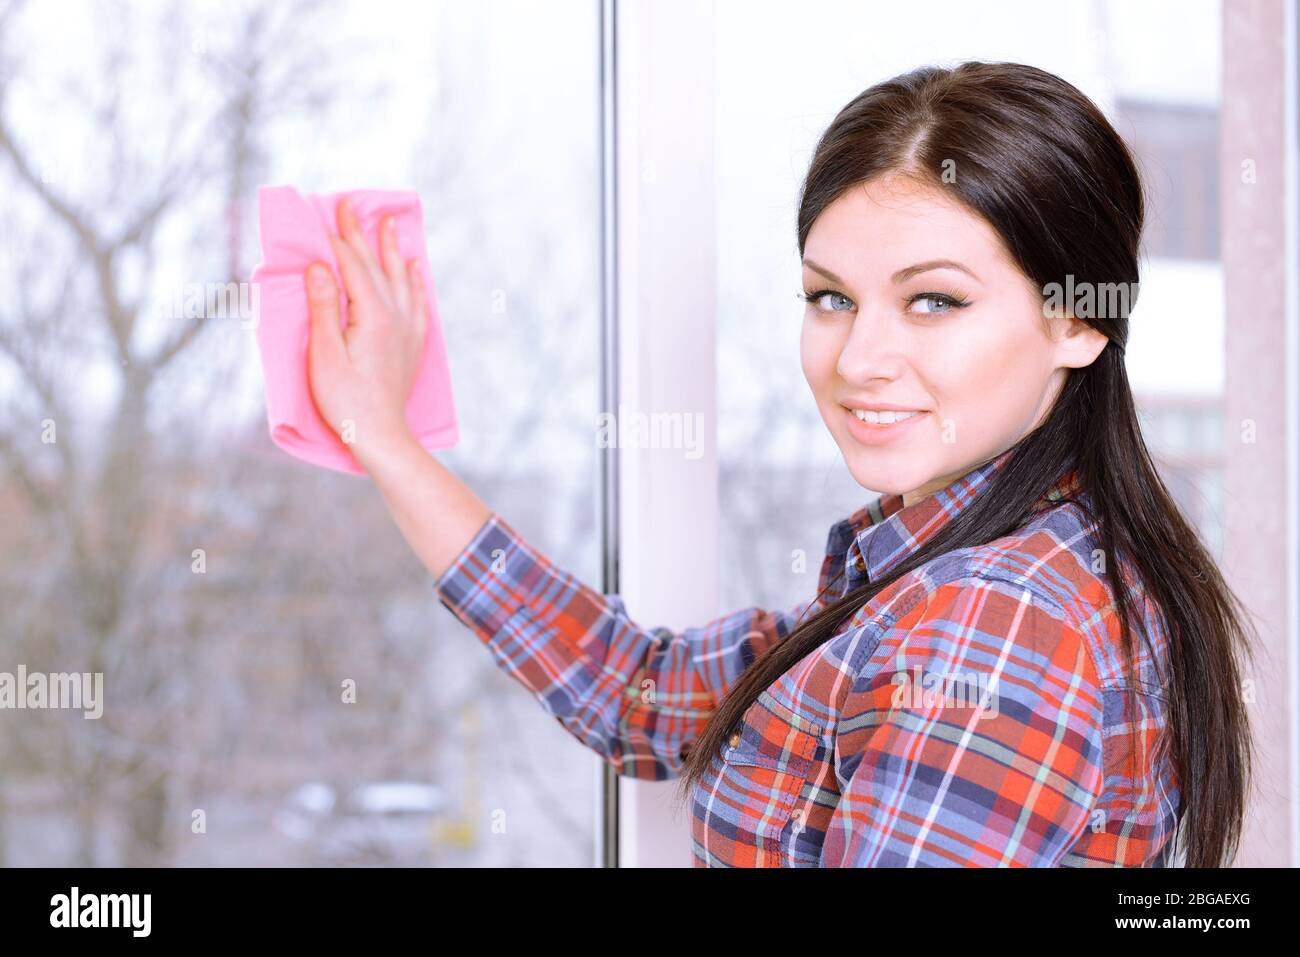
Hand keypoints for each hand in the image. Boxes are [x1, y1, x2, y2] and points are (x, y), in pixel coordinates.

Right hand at [304, 197, 428, 459]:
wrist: (379, 433)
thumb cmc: (345, 398)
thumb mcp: (324, 353)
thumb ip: (324, 306)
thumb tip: (319, 266)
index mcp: (372, 314)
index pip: (353, 266)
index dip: (337, 241)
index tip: (325, 216)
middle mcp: (396, 315)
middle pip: (376, 266)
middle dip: (361, 234)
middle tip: (351, 205)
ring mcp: (409, 329)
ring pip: (402, 278)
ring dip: (392, 249)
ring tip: (390, 224)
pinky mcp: (414, 343)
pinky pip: (418, 301)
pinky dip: (415, 280)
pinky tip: (415, 268)